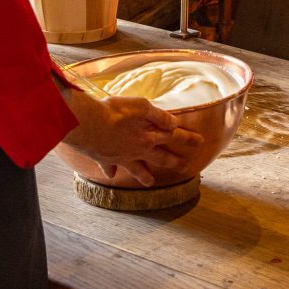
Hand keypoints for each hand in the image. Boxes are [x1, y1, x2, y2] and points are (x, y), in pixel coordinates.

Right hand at [63, 91, 202, 186]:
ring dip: (144, 176)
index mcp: (149, 136)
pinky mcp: (105, 158)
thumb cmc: (114, 112)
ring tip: (150, 182)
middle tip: (184, 167)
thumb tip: (174, 124)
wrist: (87, 125)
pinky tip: (111, 175)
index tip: (201, 142)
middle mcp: (138, 150)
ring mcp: (122, 157)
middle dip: (173, 162)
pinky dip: (111, 171)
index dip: (188, 138)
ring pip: (136, 169)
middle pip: (160, 158)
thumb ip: (159, 116)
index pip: (174, 137)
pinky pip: (109, 168)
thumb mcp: (141, 106)